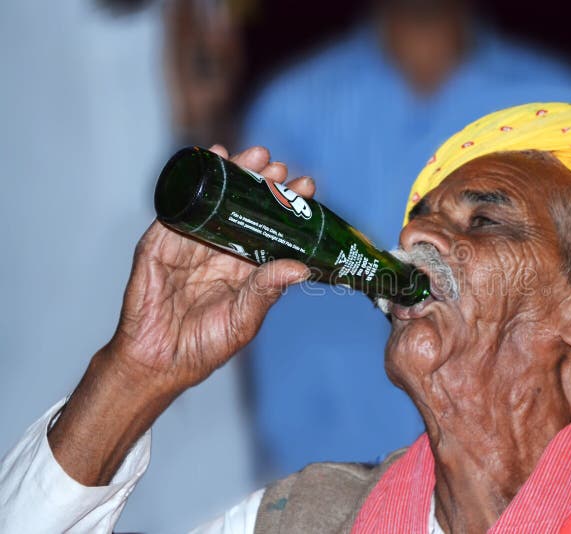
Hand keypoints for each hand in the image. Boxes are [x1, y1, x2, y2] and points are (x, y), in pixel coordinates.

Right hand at [109, 145, 312, 394]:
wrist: (158, 362)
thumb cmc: (203, 346)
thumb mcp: (244, 319)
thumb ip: (267, 290)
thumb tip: (302, 267)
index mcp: (244, 268)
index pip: (271, 229)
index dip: (288, 207)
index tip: (307, 186)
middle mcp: (220, 250)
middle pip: (244, 207)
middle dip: (262, 183)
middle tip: (278, 165)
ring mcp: (190, 244)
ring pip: (214, 200)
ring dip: (233, 174)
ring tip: (253, 155)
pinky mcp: (160, 243)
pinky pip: (178, 207)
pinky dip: (192, 183)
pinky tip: (208, 162)